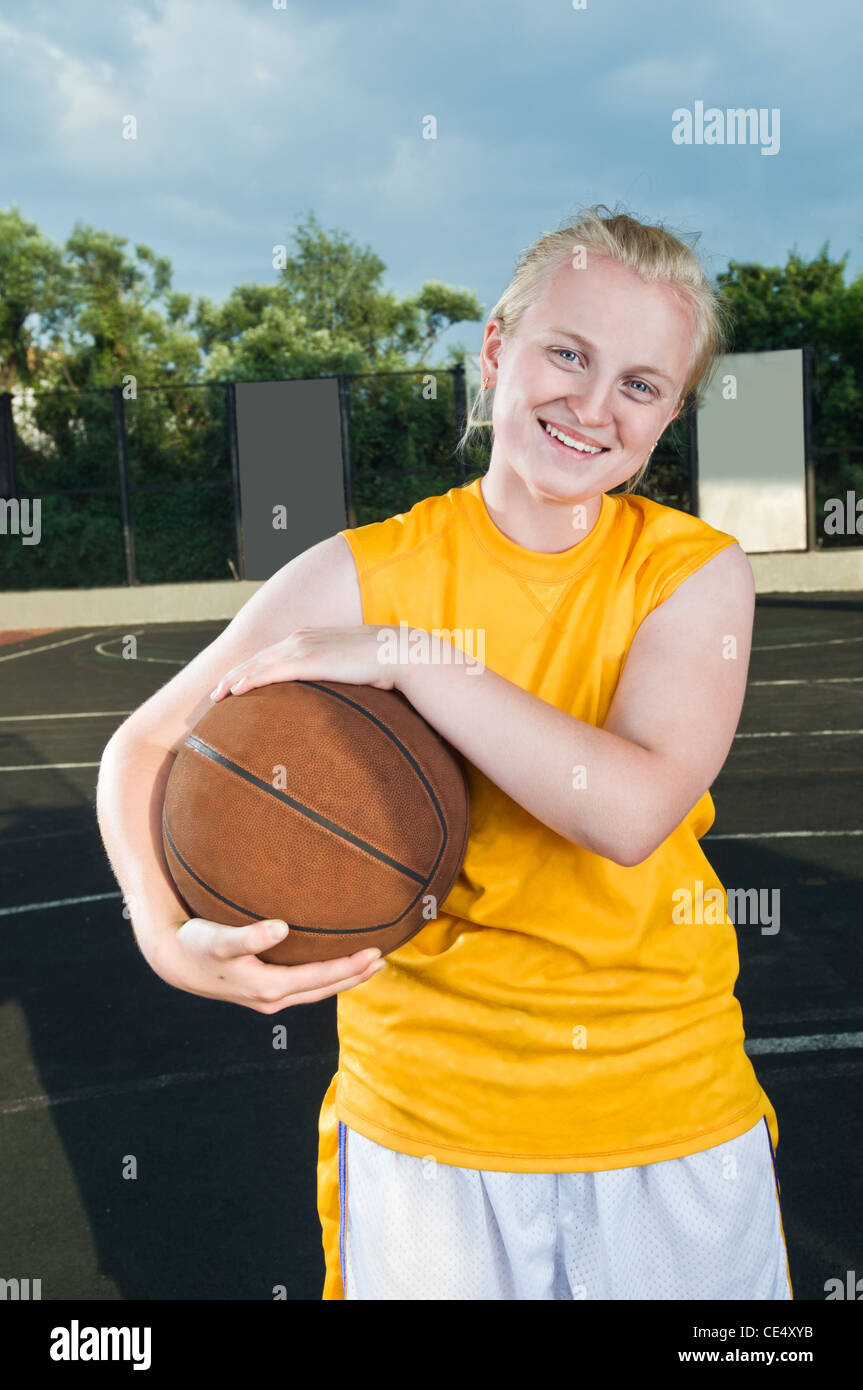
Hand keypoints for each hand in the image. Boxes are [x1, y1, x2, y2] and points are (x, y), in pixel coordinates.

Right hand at [149, 916, 385, 1012]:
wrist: (172, 961)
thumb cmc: (196, 945)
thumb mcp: (218, 940)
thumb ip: (248, 936)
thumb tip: (280, 928)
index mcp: (268, 987)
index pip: (320, 978)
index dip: (348, 967)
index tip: (375, 953)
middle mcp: (271, 998)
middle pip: (323, 989)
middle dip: (353, 976)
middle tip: (382, 959)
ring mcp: (267, 998)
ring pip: (314, 991)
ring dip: (341, 980)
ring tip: (366, 966)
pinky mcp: (261, 991)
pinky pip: (302, 987)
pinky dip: (322, 979)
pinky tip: (329, 967)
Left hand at [209, 626, 404, 700]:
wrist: (396, 652)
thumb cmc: (379, 664)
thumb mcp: (350, 667)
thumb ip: (336, 676)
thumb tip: (336, 697)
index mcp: (309, 638)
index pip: (271, 655)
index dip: (250, 669)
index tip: (234, 684)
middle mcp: (301, 638)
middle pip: (257, 658)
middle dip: (233, 674)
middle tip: (214, 693)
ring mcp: (303, 647)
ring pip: (258, 664)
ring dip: (234, 679)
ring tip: (216, 695)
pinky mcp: (309, 659)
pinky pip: (272, 671)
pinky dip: (251, 680)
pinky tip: (237, 691)